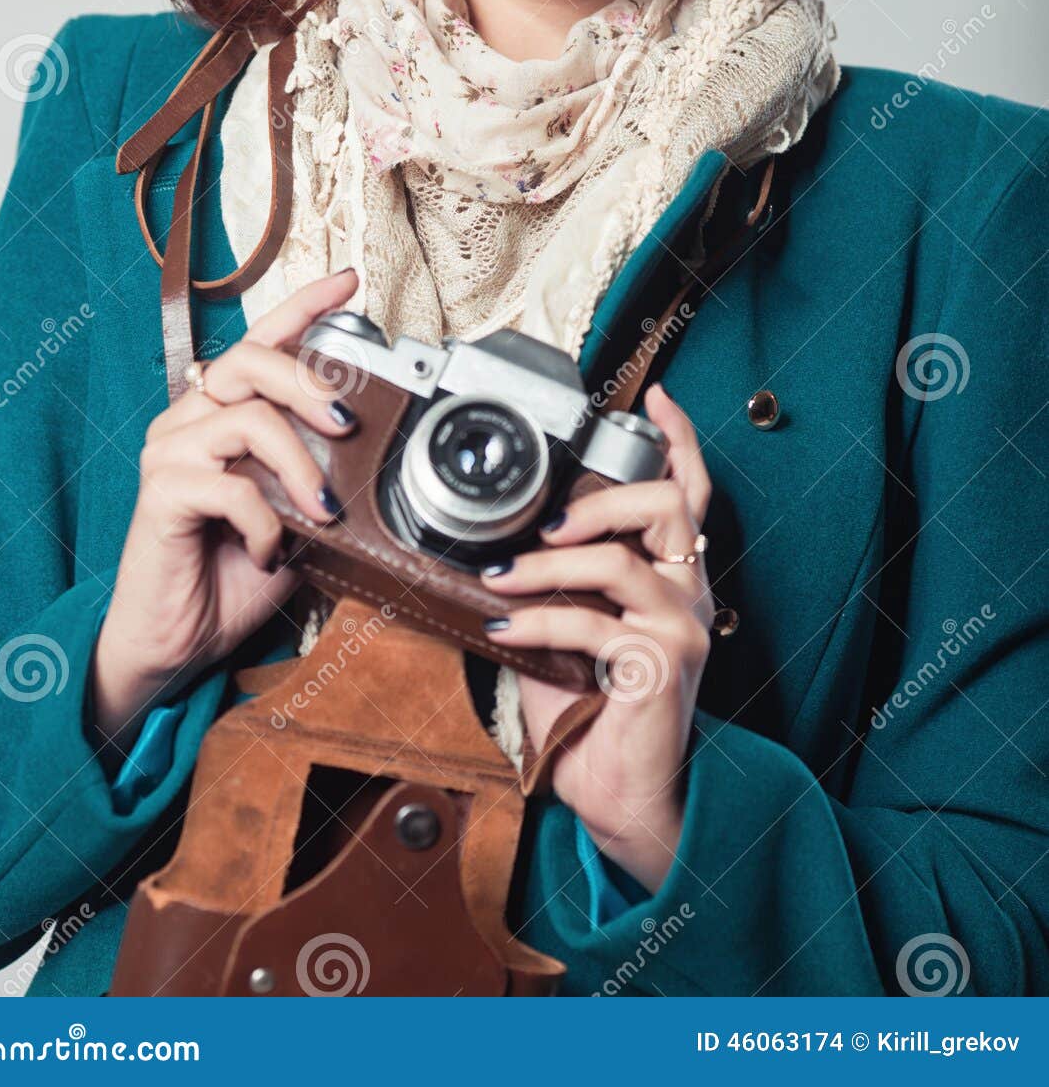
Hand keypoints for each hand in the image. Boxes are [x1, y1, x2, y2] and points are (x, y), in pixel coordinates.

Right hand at [92, 268, 359, 750]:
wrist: (179, 641)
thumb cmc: (235, 575)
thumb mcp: (297, 518)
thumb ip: (321, 478)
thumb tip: (373, 456)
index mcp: (224, 412)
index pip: (263, 343)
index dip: (303, 307)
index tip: (349, 282)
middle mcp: (191, 418)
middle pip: (251, 361)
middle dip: (308, 383)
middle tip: (347, 424)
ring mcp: (170, 452)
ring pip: (246, 418)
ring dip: (299, 467)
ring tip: (322, 513)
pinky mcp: (161, 494)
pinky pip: (228, 484)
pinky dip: (265, 521)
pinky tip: (271, 552)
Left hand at [480, 383, 713, 892]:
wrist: (620, 794)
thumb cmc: (593, 711)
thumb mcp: (574, 630)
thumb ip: (561, 584)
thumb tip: (498, 546)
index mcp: (676, 577)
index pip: (692, 491)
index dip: (678, 439)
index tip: (655, 397)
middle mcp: (691, 595)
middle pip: (669, 504)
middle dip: (600, 499)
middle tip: (549, 523)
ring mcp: (683, 629)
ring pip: (621, 559)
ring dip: (550, 565)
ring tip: (505, 578)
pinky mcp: (662, 665)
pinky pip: (591, 622)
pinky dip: (536, 621)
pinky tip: (505, 629)